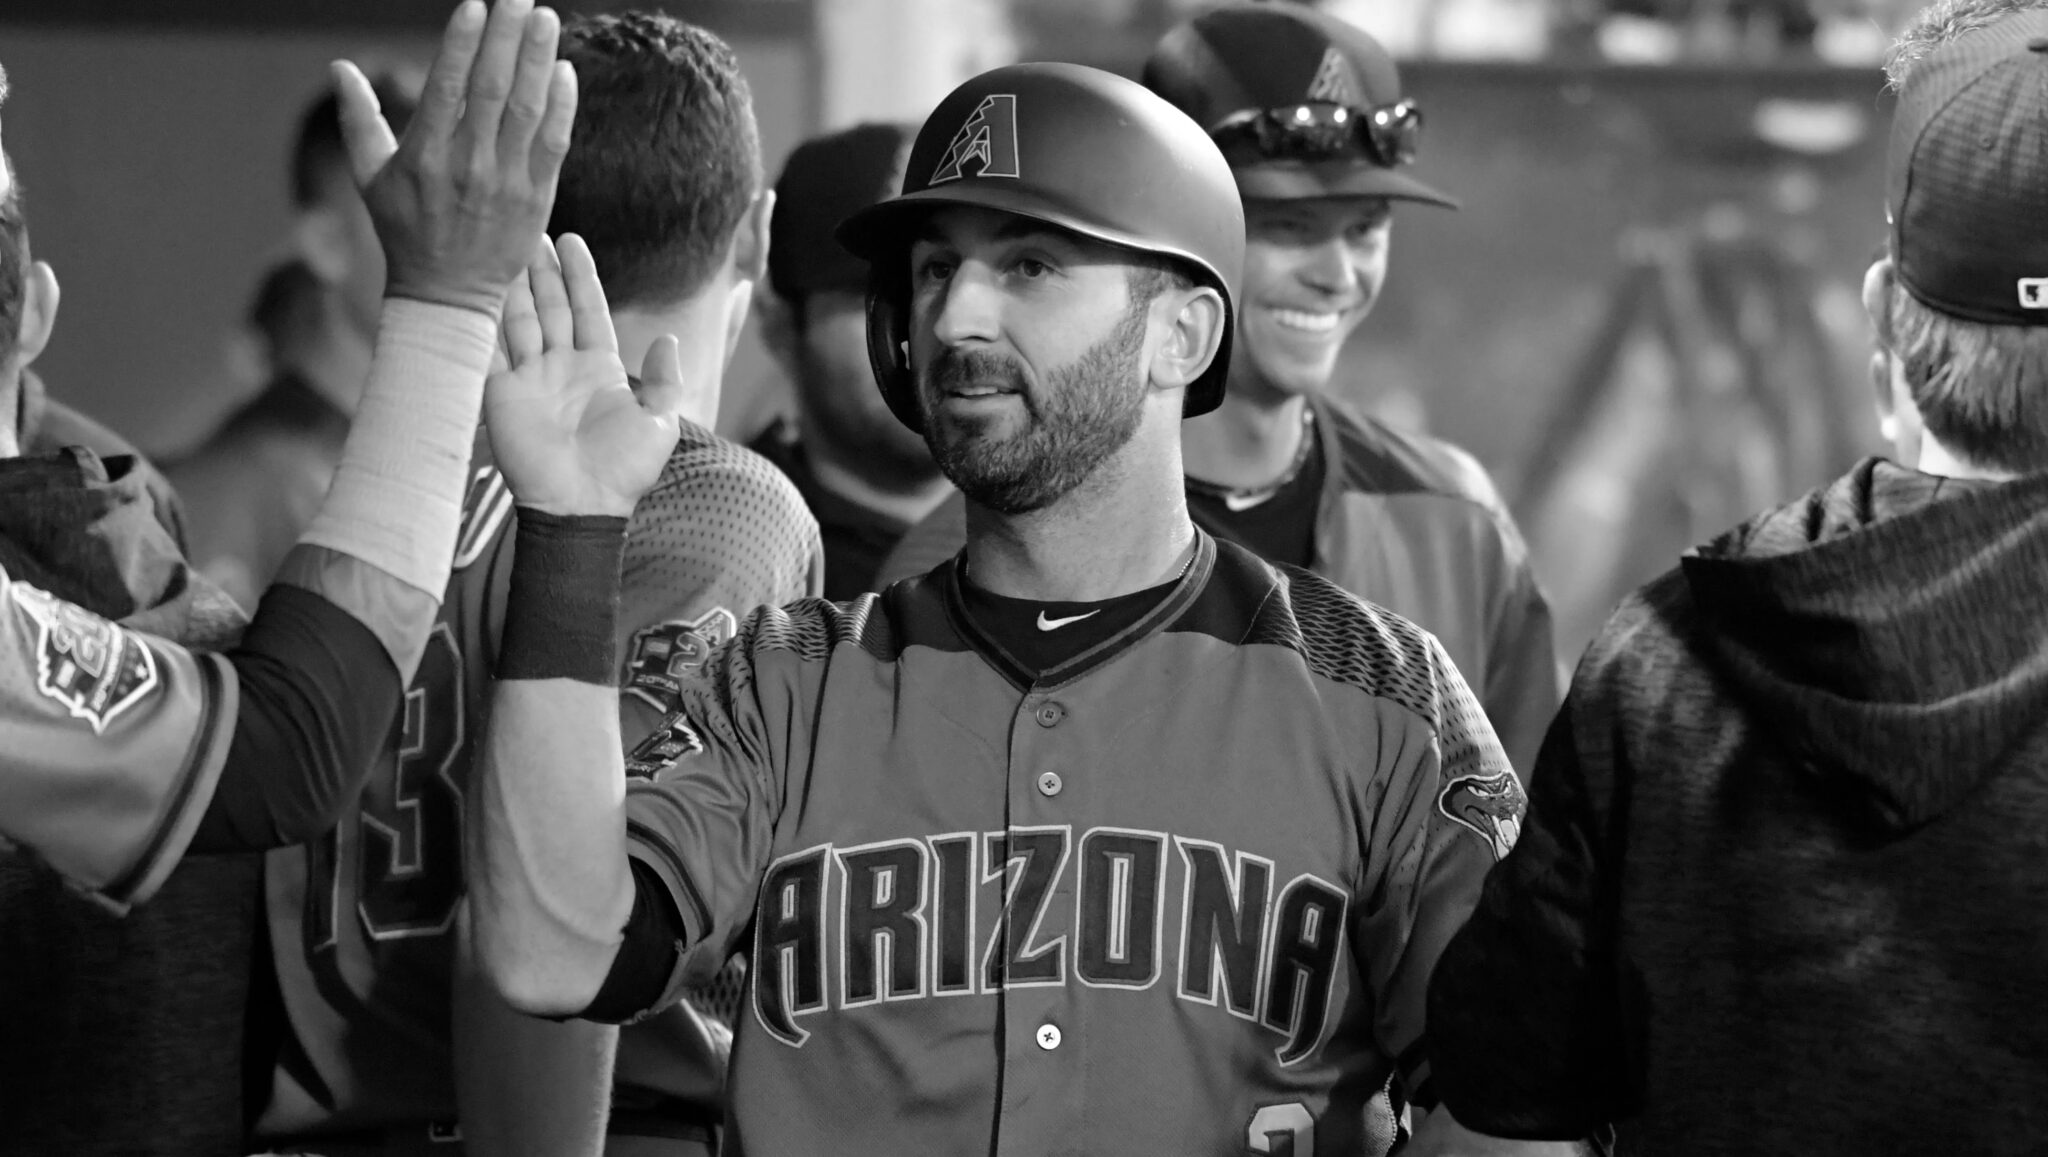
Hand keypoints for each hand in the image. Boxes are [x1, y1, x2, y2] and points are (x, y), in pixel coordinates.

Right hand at [333, 0, 576, 316]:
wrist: (447, 294)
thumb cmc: (405, 230)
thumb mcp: (370, 178)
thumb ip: (358, 119)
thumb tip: (339, 66)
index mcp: (425, 155)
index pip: (447, 87)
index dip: (463, 42)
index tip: (478, 4)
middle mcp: (468, 165)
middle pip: (494, 88)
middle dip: (509, 36)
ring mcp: (507, 181)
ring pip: (529, 109)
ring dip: (540, 60)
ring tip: (547, 18)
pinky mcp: (537, 197)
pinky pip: (554, 143)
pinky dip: (562, 106)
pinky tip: (564, 71)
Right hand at [485, 234, 701, 516]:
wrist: (581, 504)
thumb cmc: (624, 469)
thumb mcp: (660, 422)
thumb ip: (664, 380)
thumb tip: (670, 340)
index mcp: (600, 369)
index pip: (588, 309)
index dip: (580, 275)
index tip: (571, 241)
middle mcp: (562, 367)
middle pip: (551, 306)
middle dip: (542, 270)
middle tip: (532, 229)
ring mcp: (530, 378)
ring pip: (520, 318)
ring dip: (513, 284)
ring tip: (506, 243)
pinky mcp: (501, 391)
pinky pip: (489, 347)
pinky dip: (483, 318)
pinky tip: (478, 286)